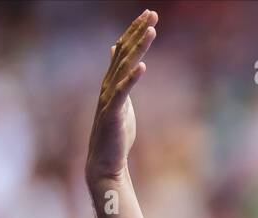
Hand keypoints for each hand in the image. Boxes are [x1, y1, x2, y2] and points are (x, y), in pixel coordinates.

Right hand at [86, 9, 157, 183]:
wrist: (105, 162)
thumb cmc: (115, 135)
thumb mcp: (120, 103)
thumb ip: (122, 83)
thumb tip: (124, 67)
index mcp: (112, 82)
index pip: (123, 50)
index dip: (135, 31)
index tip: (148, 15)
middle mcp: (108, 85)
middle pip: (125, 52)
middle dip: (138, 32)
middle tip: (153, 13)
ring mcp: (109, 98)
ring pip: (124, 67)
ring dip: (138, 48)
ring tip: (152, 31)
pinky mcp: (113, 114)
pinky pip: (123, 93)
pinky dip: (132, 79)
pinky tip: (143, 67)